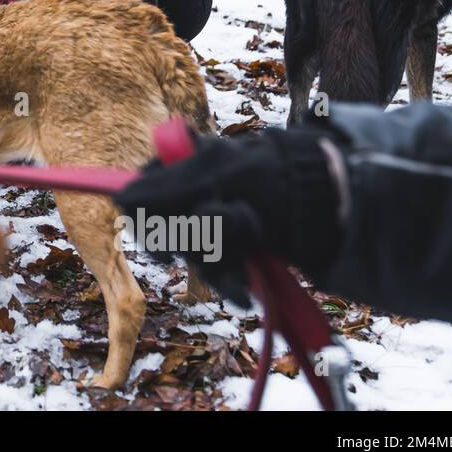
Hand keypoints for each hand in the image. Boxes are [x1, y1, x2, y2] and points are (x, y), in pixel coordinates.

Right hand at [115, 129, 341, 304]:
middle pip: (163, 230)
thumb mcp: (220, 175)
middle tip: (212, 237)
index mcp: (185, 164)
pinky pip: (214, 275)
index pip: (141, 190)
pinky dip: (230, 282)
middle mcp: (194, 195)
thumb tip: (121, 200)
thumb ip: (169, 187)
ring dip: (218, 260)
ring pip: (190, 256)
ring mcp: (213, 227)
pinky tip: (246, 287)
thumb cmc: (276, 177)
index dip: (145, 216)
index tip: (158, 235)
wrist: (330, 209)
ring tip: (250, 248)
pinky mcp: (232, 255)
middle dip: (191, 240)